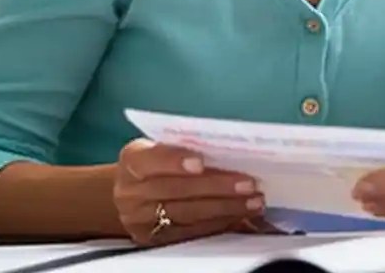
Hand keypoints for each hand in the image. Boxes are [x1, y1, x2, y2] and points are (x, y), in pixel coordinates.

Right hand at [114, 138, 264, 245]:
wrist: (132, 195)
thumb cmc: (157, 163)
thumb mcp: (161, 147)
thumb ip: (185, 145)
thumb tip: (228, 146)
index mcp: (132, 161)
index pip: (150, 159)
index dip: (174, 160)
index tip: (200, 161)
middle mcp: (131, 192)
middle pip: (175, 190)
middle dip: (216, 186)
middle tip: (248, 183)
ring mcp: (142, 220)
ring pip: (187, 214)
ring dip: (225, 207)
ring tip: (253, 201)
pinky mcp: (155, 239)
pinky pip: (191, 232)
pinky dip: (219, 223)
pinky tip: (240, 215)